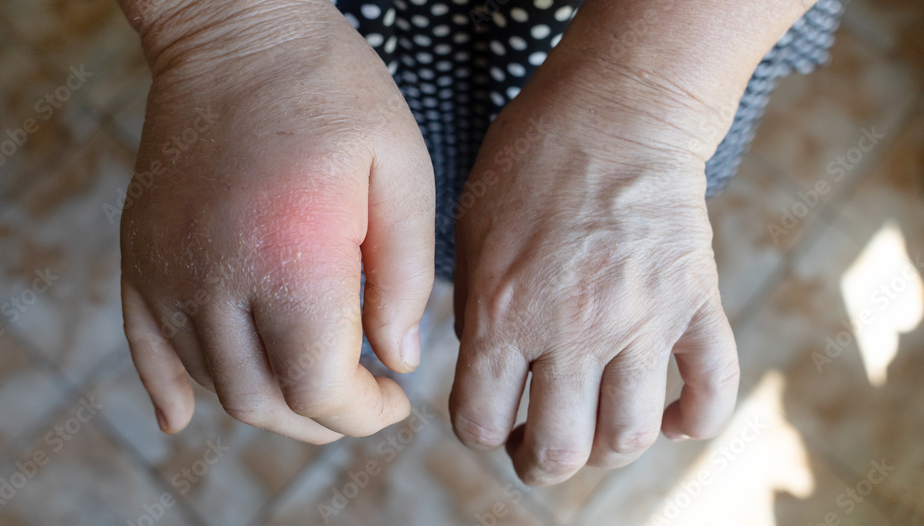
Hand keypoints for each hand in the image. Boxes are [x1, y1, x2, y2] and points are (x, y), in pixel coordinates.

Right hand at [118, 0, 434, 441]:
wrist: (234, 30)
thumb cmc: (331, 91)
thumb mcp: (401, 169)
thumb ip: (406, 275)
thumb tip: (397, 360)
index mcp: (292, 259)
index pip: (320, 389)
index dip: (365, 415)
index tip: (396, 401)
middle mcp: (216, 277)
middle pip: (264, 402)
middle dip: (323, 421)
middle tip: (362, 401)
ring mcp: (167, 269)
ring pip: (214, 385)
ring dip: (269, 407)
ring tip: (311, 388)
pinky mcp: (139, 256)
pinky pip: (144, 348)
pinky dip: (169, 391)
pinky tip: (183, 417)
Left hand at [449, 59, 739, 484]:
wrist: (616, 109)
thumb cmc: (532, 160)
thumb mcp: (472, 229)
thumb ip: (473, 305)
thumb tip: (483, 361)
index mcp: (505, 313)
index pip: (480, 421)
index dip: (479, 432)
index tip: (490, 419)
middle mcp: (572, 329)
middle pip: (560, 449)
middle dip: (541, 463)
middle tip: (538, 447)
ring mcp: (641, 320)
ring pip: (632, 435)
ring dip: (609, 450)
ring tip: (596, 431)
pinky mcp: (695, 303)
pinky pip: (712, 388)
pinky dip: (695, 419)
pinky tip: (674, 416)